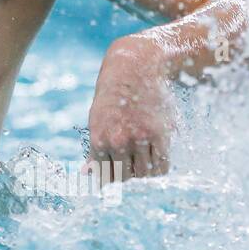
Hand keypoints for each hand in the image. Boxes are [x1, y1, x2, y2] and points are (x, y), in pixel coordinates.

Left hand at [84, 38, 178, 181]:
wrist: (135, 69)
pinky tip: (156, 160)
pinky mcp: (160, 135)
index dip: (114, 180)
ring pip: (144, 174)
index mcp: (98, 140)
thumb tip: (86, 174)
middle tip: (133, 166)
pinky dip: (159, 169)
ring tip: (145, 161)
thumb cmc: (113, 97)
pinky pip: (162, 166)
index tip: (119, 176)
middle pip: (126, 178)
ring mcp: (139, 138)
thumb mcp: (97, 121)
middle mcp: (118, 141)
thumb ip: (95, 151)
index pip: (107, 176)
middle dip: (129, 176)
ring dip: (145, 173)